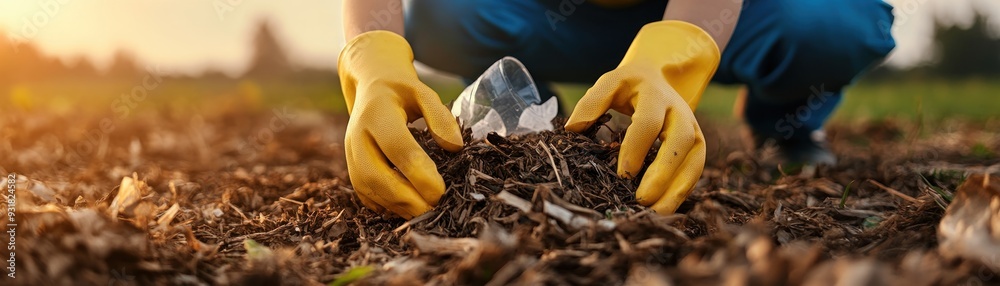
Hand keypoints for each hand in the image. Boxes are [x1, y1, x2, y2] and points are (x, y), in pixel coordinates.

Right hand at [339, 31, 462, 218]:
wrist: (370, 86)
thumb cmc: (402, 91)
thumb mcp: (424, 93)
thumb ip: (440, 117)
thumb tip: (455, 147)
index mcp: (377, 113)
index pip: (397, 148)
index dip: (418, 173)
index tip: (440, 191)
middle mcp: (357, 135)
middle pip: (375, 175)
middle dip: (404, 198)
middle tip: (433, 209)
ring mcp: (350, 153)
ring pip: (366, 187)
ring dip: (395, 206)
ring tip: (423, 214)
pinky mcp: (351, 166)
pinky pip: (363, 192)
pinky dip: (384, 206)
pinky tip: (406, 210)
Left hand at [565, 21, 719, 213]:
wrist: (659, 76)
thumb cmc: (629, 86)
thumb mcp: (609, 84)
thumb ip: (591, 103)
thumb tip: (572, 129)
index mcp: (655, 96)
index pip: (648, 123)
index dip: (636, 148)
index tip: (622, 174)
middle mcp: (680, 112)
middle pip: (679, 143)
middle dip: (663, 172)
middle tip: (642, 199)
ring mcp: (693, 130)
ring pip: (694, 161)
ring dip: (677, 190)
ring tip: (656, 214)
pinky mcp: (697, 146)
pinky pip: (694, 172)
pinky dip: (681, 192)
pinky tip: (663, 210)